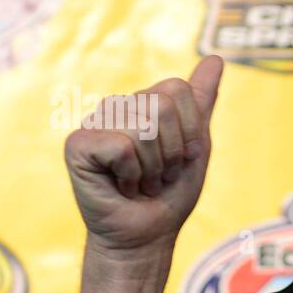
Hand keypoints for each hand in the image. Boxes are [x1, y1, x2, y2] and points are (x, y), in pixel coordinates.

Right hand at [64, 56, 223, 255]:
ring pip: (143, 127)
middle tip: (159, 174)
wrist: (146, 234)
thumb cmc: (170, 193)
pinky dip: (131, 175)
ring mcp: (95, 122)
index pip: (178, 89)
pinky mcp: (77, 144)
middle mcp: (118, 107)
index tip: (181, 158)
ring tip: (141, 181)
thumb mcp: (196, 145)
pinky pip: (121, 147)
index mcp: (144, 102)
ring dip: (153, 167)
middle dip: (172, 151)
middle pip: (162, 106)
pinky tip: (120, 186)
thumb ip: (201, 102)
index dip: (190, 131)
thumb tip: (215, 57)